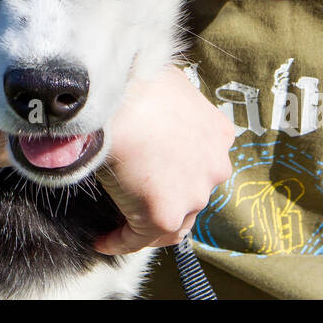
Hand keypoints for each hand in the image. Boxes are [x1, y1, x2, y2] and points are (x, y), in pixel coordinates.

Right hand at [93, 65, 236, 255]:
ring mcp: (193, 193)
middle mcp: (215, 167)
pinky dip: (119, 241)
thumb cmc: (133, 81)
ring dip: (146, 225)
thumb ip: (170, 100)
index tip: (158, 176)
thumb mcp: (167, 81)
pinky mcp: (164, 214)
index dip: (180, 172)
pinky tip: (103, 241)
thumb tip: (152, 100)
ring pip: (171, 222)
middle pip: (191, 195)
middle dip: (168, 199)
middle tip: (138, 199)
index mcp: (218, 134)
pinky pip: (137, 237)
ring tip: (121, 227)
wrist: (113, 96)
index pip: (202, 164)